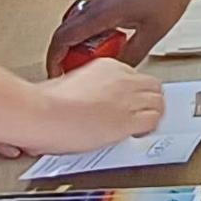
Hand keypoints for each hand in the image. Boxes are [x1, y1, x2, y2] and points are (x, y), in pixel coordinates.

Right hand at [13, 57, 165, 154]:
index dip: (131, 92)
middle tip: (141, 112)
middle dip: (148, 100)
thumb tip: (79, 101)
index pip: (132, 76)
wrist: (43, 114)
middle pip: (151, 85)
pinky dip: (149, 128)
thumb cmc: (44, 103)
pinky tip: (139, 134)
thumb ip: (79, 90)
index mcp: (106, 66)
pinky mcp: (129, 118)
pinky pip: (153, 120)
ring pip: (158, 101)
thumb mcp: (64, 85)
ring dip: (152, 113)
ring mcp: (127, 97)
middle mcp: (121, 78)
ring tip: (143, 125)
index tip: (124, 102)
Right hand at [46, 0, 196, 75]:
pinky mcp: (108, 1)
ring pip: (74, 26)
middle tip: (67, 71)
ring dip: (73, 45)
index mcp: (102, 13)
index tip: (54, 72)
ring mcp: (101, 2)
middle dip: (60, 54)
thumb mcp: (151, 34)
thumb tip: (119, 72)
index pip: (64, 37)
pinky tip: (101, 46)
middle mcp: (97, 5)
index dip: (54, 58)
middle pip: (64, 31)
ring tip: (84, 61)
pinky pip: (87, 21)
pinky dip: (85, 37)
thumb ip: (132, 56)